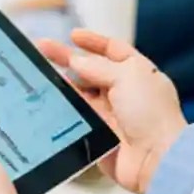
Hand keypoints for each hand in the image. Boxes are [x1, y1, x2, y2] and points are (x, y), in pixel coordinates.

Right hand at [37, 30, 186, 193]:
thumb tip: (75, 60)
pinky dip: (63, 109)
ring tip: (37, 73)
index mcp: (138, 72)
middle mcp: (124, 91)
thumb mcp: (126, 76)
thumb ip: (97, 66)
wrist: (156, 157)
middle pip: (91, 71)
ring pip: (81, 94)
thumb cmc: (150, 112)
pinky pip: (76, 118)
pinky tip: (46, 99)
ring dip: (62, 84)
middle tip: (42, 50)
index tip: (72, 35)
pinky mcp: (98, 134)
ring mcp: (111, 113)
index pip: (113, 50)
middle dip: (68, 60)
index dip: (93, 42)